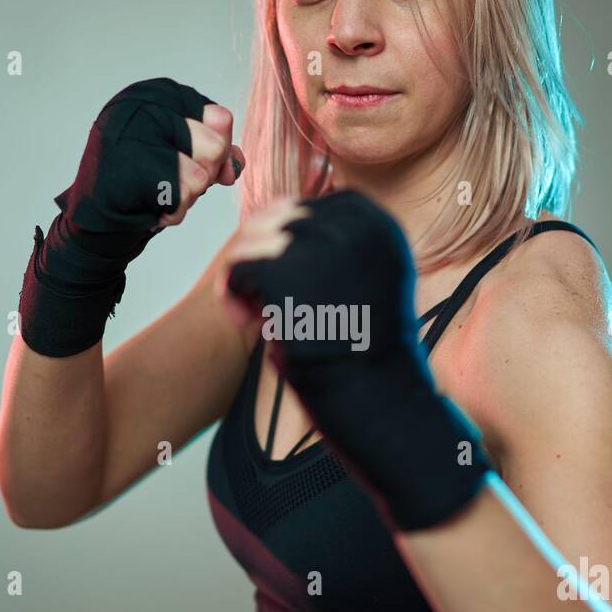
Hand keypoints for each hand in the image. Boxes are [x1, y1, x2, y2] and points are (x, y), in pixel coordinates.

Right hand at [55, 77, 244, 256]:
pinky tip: (151, 206)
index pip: (220, 119)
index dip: (218, 151)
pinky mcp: (126, 168)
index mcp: (157, 93)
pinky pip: (178, 198)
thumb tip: (235, 163)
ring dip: (186, 198)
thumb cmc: (143, 180)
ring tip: (159, 192)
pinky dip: (172, 212)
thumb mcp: (183, 155)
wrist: (95, 214)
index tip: (195, 161)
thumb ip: (214, 150)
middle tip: (174, 181)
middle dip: (204, 175)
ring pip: (199, 177)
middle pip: (215, 147)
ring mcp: (131, 135)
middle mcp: (142, 105)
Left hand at [216, 188, 490, 532]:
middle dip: (262, 257)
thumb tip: (275, 213)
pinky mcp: (291, 274)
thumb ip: (336, 245)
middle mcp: (356, 225)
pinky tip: (248, 321)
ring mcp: (323, 247)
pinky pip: (239, 267)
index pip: (310, 208)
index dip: (286, 242)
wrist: (378, 403)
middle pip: (279, 218)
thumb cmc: (363, 353)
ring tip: (254, 313)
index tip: (286, 283)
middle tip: (261, 302)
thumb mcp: (367, 279)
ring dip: (244, 275)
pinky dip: (233, 294)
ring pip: (254, 239)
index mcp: (378, 224)